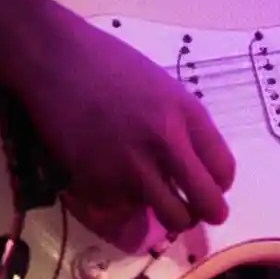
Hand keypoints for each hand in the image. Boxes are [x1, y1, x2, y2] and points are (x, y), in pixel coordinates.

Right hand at [10, 3, 236, 233]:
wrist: (55, 60)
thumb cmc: (109, 65)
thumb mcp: (164, 88)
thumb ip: (184, 127)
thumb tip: (195, 168)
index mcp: (186, 114)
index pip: (224, 171)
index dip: (218, 184)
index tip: (207, 185)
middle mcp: (166, 144)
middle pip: (206, 204)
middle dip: (205, 214)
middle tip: (194, 212)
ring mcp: (132, 168)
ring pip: (170, 218)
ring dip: (166, 215)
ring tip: (153, 198)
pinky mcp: (98, 184)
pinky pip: (125, 210)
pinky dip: (123, 202)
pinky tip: (110, 176)